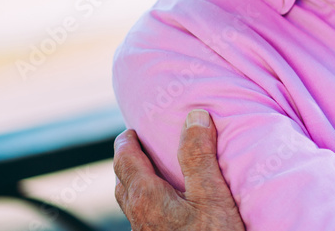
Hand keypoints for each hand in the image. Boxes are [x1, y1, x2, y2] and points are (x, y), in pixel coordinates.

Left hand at [113, 110, 245, 230]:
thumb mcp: (212, 194)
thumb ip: (199, 156)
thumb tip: (194, 116)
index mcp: (146, 198)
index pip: (126, 161)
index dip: (127, 141)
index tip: (132, 129)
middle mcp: (139, 218)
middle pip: (123, 182)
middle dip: (129, 161)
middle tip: (140, 145)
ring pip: (131, 202)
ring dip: (137, 182)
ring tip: (154, 171)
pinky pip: (144, 217)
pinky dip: (148, 200)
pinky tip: (170, 205)